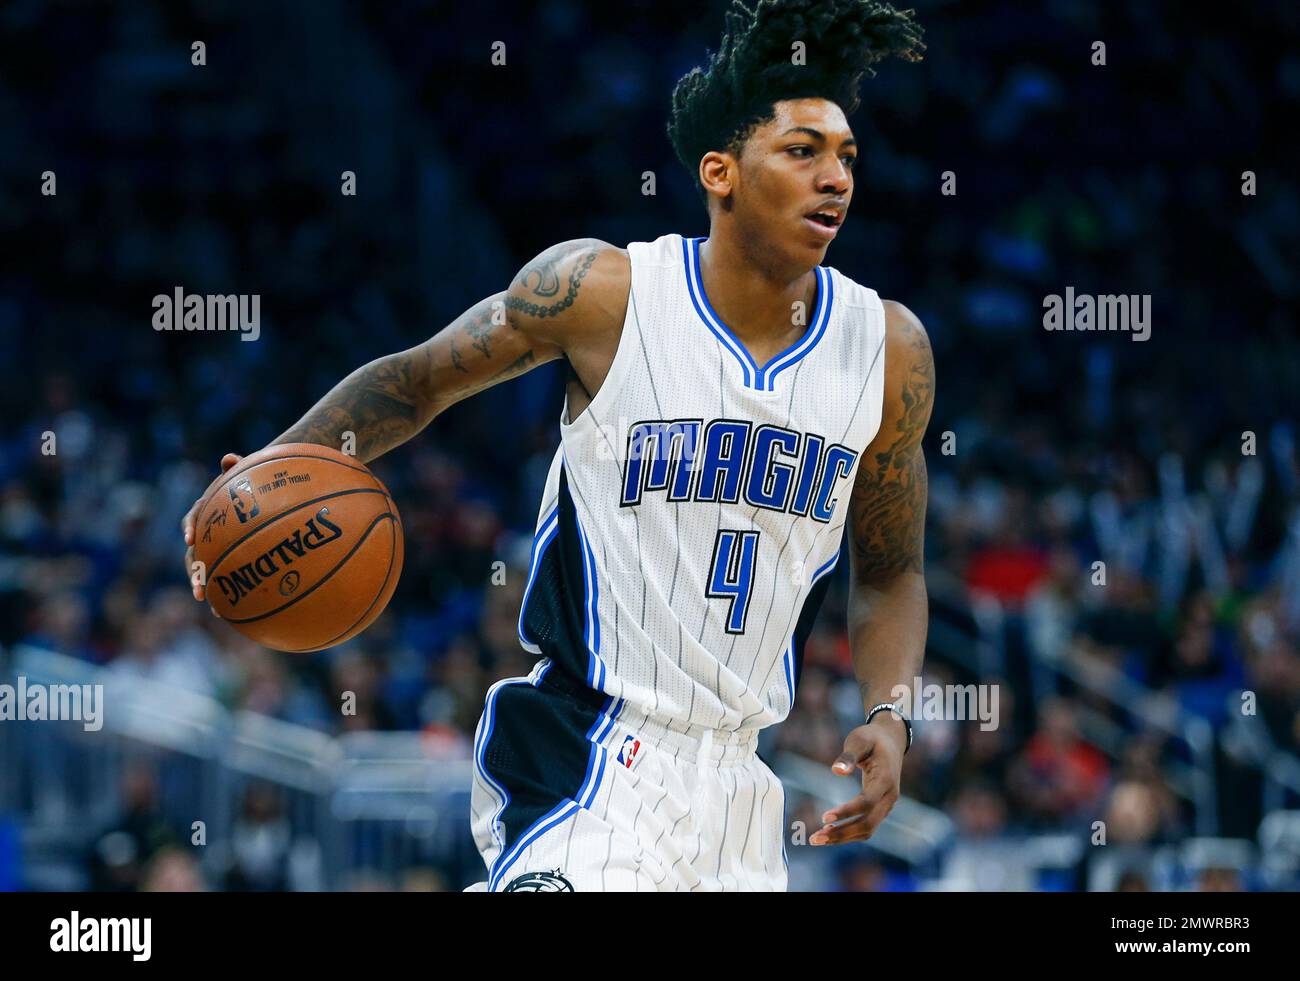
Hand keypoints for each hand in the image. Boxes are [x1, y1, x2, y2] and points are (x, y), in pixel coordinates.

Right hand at [181, 453, 242, 601]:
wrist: (259, 496)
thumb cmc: (253, 484)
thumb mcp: (247, 474)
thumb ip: (238, 467)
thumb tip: (228, 457)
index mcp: (207, 509)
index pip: (193, 517)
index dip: (189, 527)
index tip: (189, 539)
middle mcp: (205, 531)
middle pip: (192, 552)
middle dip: (193, 571)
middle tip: (198, 588)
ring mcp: (213, 547)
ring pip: (201, 567)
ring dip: (201, 584)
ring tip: (205, 601)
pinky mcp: (223, 558)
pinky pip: (220, 576)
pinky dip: (222, 592)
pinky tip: (227, 611)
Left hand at [809, 718, 905, 844]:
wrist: (890, 740)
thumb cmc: (871, 738)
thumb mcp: (859, 740)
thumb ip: (848, 756)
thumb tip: (836, 771)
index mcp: (886, 779)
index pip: (866, 802)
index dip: (846, 812)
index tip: (824, 818)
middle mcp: (889, 797)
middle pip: (868, 823)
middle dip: (841, 833)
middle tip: (815, 838)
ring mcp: (887, 805)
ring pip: (867, 829)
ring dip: (843, 837)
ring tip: (817, 839)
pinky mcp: (880, 808)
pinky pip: (866, 826)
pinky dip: (848, 832)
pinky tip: (829, 833)